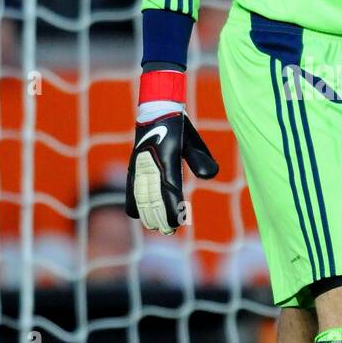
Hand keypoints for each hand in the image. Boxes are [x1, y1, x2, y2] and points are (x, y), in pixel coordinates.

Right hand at [125, 112, 218, 233]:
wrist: (156, 110)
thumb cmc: (178, 128)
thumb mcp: (193, 141)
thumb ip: (200, 159)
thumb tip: (210, 175)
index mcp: (166, 159)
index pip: (169, 189)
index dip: (171, 209)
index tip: (176, 224)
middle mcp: (149, 164)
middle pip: (153, 198)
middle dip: (160, 216)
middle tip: (169, 231)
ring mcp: (139, 166)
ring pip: (140, 196)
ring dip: (148, 213)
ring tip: (156, 227)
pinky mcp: (133, 167)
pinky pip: (131, 189)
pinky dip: (134, 203)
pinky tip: (139, 215)